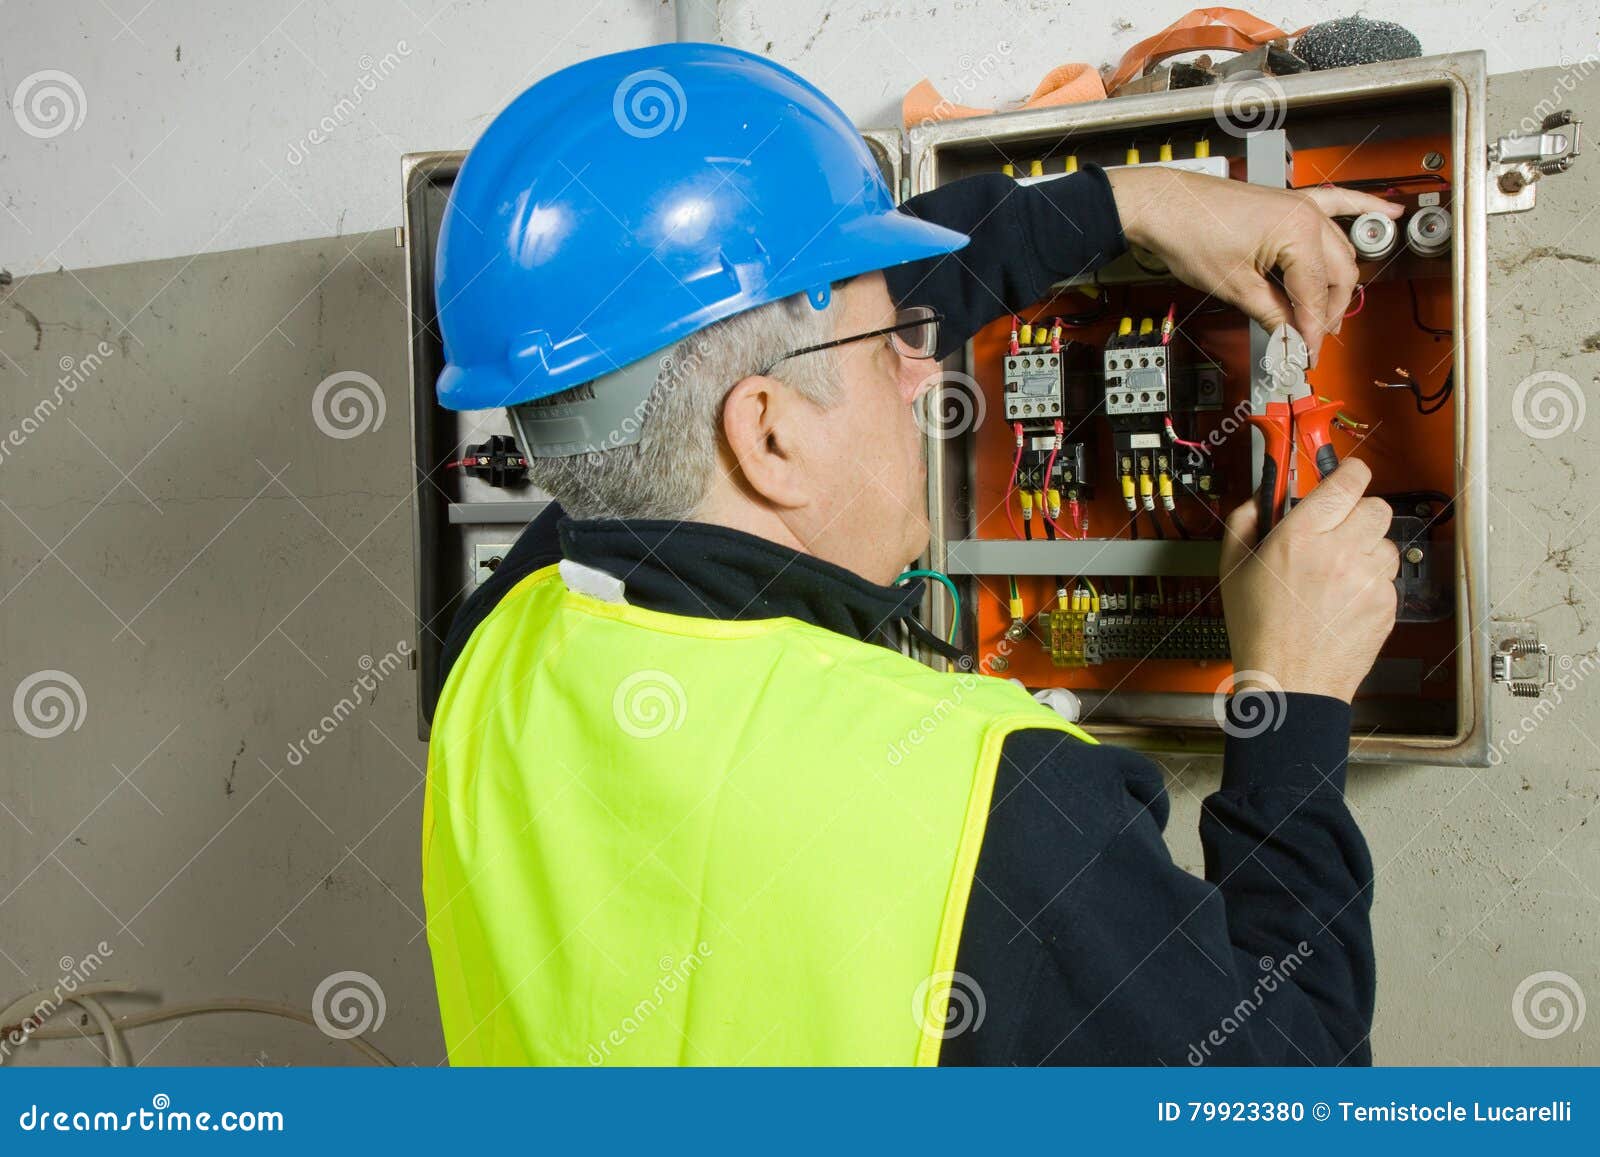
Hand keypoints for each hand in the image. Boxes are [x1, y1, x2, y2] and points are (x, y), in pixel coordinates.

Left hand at [1104, 166, 1401, 363]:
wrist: (1162, 204)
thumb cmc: (1190, 234)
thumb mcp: (1234, 288)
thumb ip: (1271, 314)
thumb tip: (1291, 339)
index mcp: (1299, 235)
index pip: (1316, 296)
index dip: (1311, 332)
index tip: (1305, 355)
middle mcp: (1308, 216)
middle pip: (1338, 275)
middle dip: (1327, 312)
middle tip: (1310, 340)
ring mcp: (1301, 205)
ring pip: (1338, 250)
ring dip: (1336, 283)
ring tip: (1325, 314)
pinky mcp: (1290, 202)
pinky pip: (1338, 202)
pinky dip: (1362, 207)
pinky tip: (1387, 213)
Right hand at [1218, 458, 1398, 702]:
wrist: (1290, 682)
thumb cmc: (1259, 631)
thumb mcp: (1232, 569)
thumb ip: (1245, 521)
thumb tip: (1262, 496)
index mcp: (1300, 537)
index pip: (1347, 481)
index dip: (1350, 472)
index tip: (1347, 474)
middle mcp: (1340, 553)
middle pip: (1376, 506)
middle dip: (1359, 513)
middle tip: (1340, 530)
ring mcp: (1368, 579)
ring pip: (1386, 542)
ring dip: (1367, 550)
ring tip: (1338, 574)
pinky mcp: (1386, 604)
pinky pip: (1389, 578)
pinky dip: (1371, 583)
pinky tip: (1344, 601)